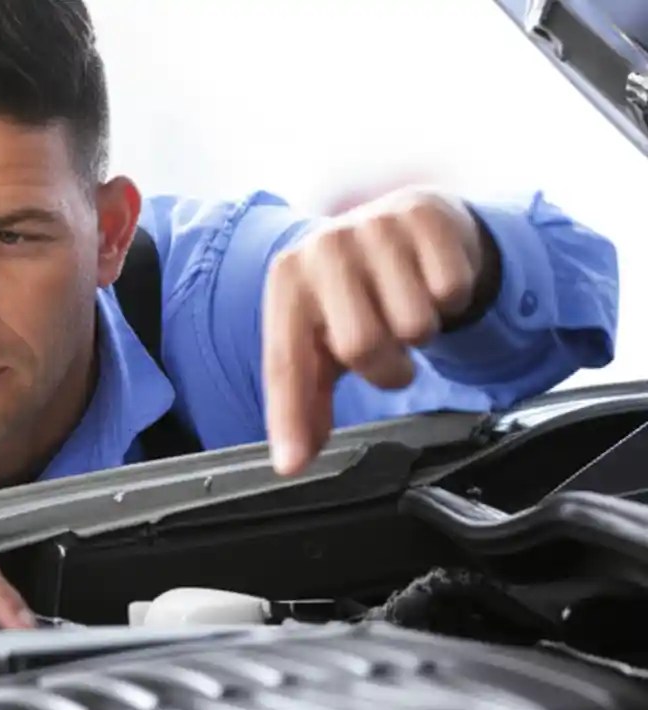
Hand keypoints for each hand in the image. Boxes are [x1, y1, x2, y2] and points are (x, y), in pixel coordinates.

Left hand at [261, 187, 499, 475]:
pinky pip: (452, 291)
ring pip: (414, 323)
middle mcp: (323, 248)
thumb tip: (293, 460)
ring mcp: (374, 226)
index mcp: (288, 282)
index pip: (287, 361)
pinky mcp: (424, 216)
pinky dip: (451, 300)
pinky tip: (430, 281)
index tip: (292, 463)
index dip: (291, 417)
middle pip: (362, 346)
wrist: (399, 221)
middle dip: (386, 366)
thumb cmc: (352, 293)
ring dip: (420, 333)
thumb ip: (305, 399)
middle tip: (389, 350)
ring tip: (407, 310)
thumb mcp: (320, 340)